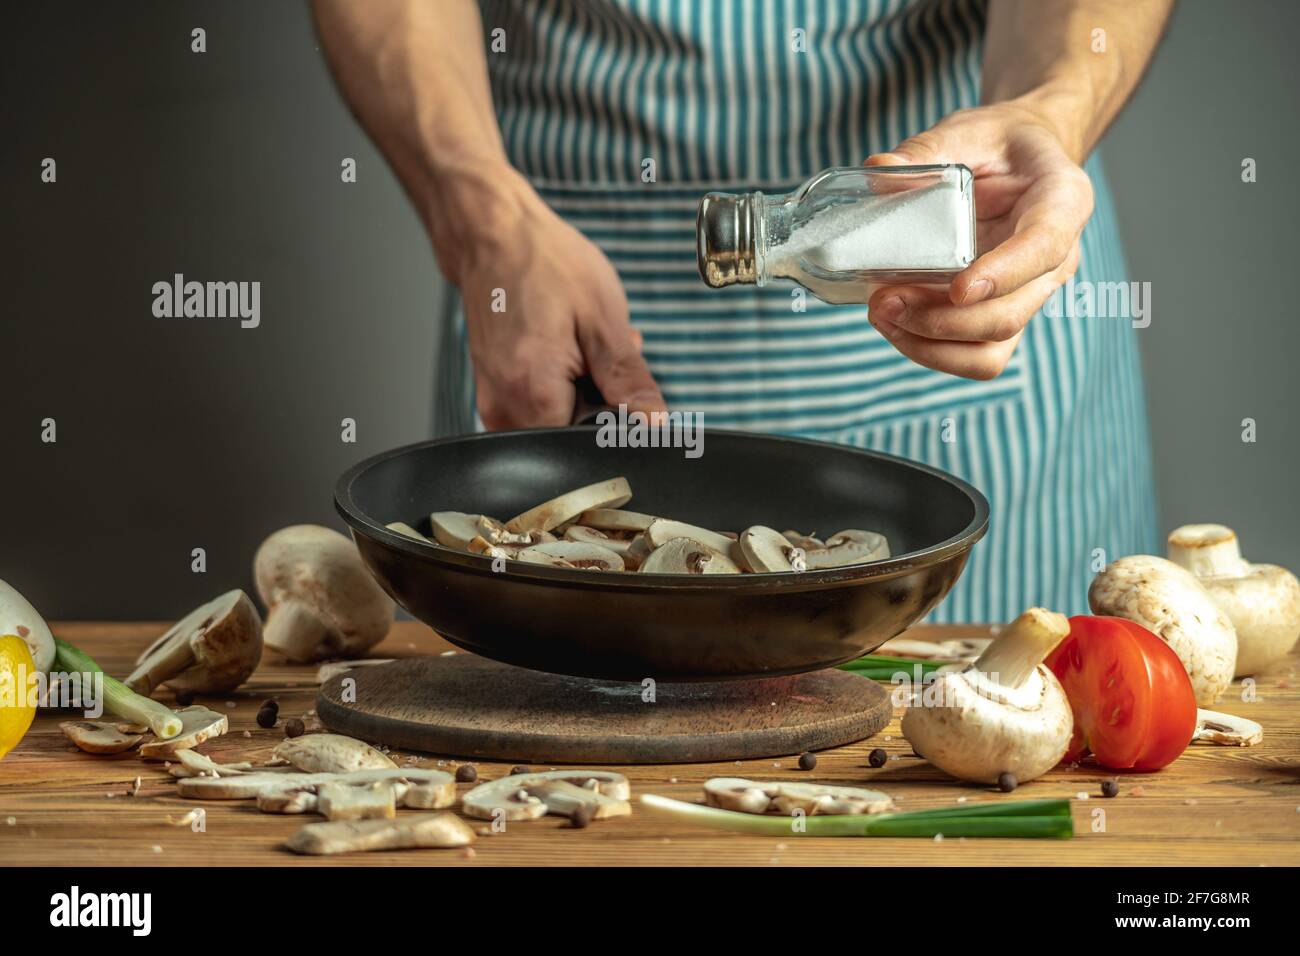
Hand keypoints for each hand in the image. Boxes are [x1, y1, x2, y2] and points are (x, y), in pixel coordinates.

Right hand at [445, 171, 665, 428]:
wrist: (493, 234)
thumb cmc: (545, 265)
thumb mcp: (602, 320)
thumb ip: (628, 382)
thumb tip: (654, 425)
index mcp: (536, 397)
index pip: (589, 445)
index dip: (613, 419)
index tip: (617, 381)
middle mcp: (505, 409)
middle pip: (569, 435)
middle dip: (598, 402)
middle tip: (600, 353)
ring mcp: (493, 401)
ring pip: (554, 419)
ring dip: (579, 390)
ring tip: (580, 344)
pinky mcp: (492, 390)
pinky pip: (535, 405)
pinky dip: (558, 383)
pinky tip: (562, 347)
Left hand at [864, 103, 1092, 379]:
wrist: (1018, 160)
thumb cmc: (997, 144)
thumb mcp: (967, 129)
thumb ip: (926, 149)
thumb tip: (878, 172)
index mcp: (1062, 201)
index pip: (1043, 247)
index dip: (1004, 274)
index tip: (960, 288)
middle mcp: (1054, 259)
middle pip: (1010, 314)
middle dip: (943, 319)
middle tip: (885, 299)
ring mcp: (1028, 295)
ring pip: (991, 350)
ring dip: (931, 345)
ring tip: (882, 316)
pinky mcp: (1000, 314)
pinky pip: (971, 354)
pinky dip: (928, 349)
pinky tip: (892, 322)